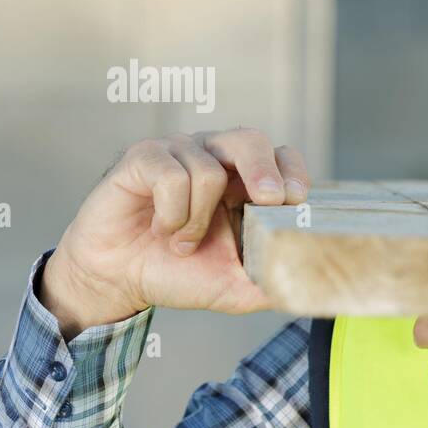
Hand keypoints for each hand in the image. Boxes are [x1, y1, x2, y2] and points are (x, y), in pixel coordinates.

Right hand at [43, 128, 309, 337]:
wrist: (118, 280)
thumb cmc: (177, 273)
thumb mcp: (233, 288)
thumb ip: (270, 283)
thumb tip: (308, 288)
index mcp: (245, 181)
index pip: (282, 156)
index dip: (292, 172)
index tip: (294, 202)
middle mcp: (214, 157)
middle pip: (250, 139)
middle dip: (264, 170)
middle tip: (268, 201)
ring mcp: (178, 152)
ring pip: (207, 170)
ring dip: (197, 220)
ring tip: (183, 243)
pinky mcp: (143, 158)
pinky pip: (170, 175)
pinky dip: (171, 214)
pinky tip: (161, 229)